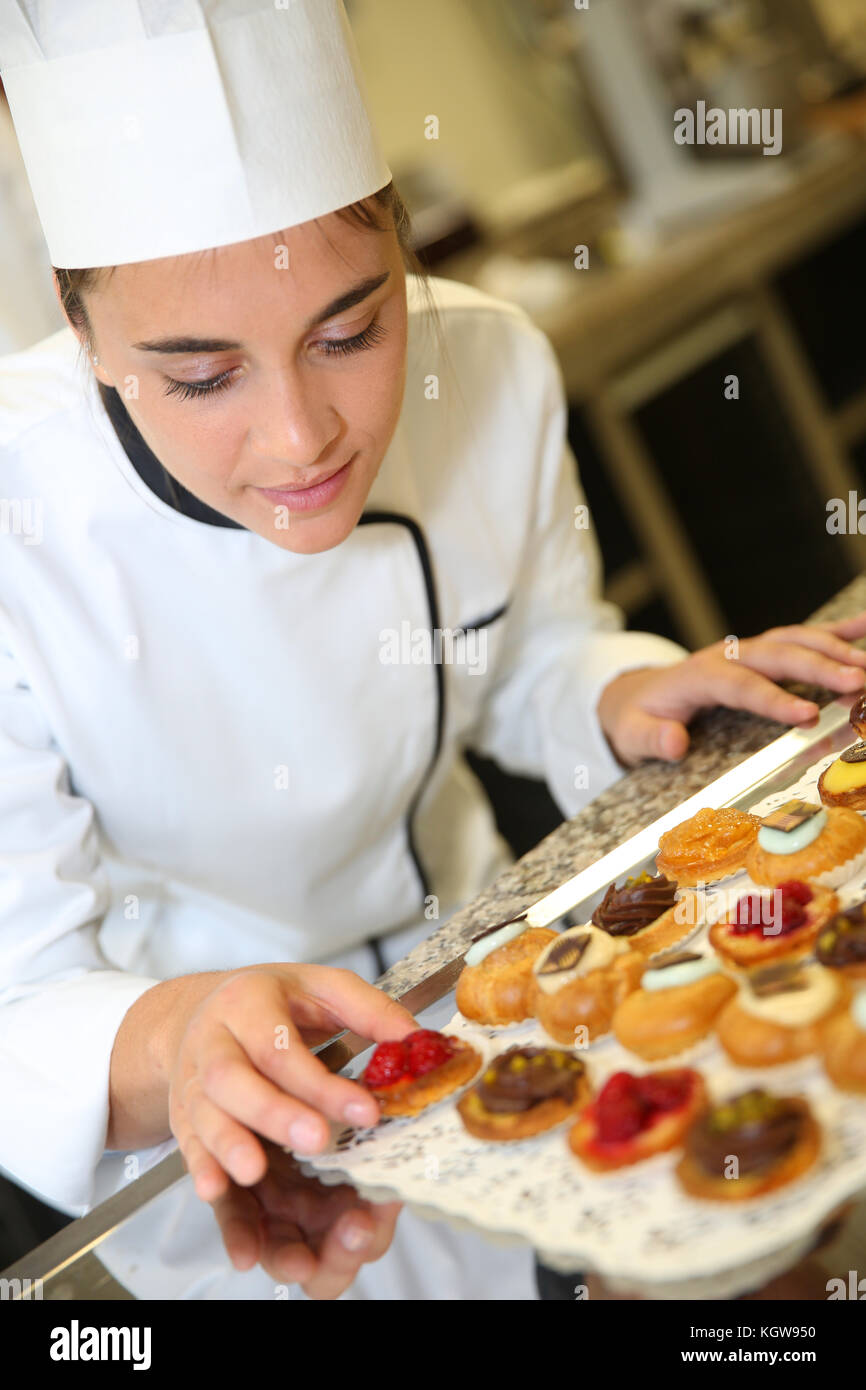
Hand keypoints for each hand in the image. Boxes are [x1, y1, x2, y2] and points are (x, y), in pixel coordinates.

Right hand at [166, 964, 415, 1267]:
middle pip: (232, 1079)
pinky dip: (202, 1169)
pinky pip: (188, 1144)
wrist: (202, 1008)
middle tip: (316, 1140)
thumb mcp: (320, 986)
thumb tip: (417, 1041)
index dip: (321, 1083)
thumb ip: (368, 1009)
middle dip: (272, 1112)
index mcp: (248, 1003)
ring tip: (254, 1172)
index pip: (282, 1047)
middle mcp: (212, 1040)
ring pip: (203, 1114)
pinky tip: (215, 1191)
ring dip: (229, 1145)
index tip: (365, 1111)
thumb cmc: (271, 1001)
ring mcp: (192, 1080)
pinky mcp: (183, 1114)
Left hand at [598, 612, 865, 767]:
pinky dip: (834, 630)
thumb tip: (674, 741)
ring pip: (793, 640)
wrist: (635, 693)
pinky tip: (865, 627)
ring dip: (833, 649)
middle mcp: (726, 655)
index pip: (739, 684)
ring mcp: (746, 650)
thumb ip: (650, 738)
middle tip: (858, 683)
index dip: (772, 698)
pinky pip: (800, 636)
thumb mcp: (632, 733)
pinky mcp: (760, 651)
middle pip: (776, 654)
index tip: (806, 715)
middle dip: (818, 667)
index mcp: (697, 676)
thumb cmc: (638, 717)